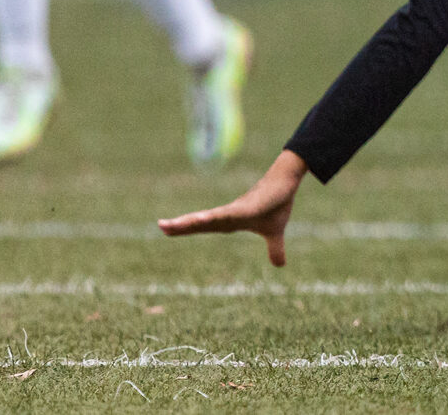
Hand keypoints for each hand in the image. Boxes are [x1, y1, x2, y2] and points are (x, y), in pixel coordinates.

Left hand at [158, 150, 306, 265]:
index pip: (203, 226)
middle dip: (180, 226)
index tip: (167, 230)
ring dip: (188, 223)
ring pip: (206, 219)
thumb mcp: (275, 233)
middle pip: (199, 222)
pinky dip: (209, 218)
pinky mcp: (243, 208)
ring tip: (169, 225)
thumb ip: (275, 248)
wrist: (287, 183)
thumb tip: (280, 265)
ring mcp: (234, 211)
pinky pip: (223, 214)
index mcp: (230, 221)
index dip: (186, 228)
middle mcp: (227, 215)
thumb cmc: (277, 203)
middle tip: (160, 226)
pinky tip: (198, 220)